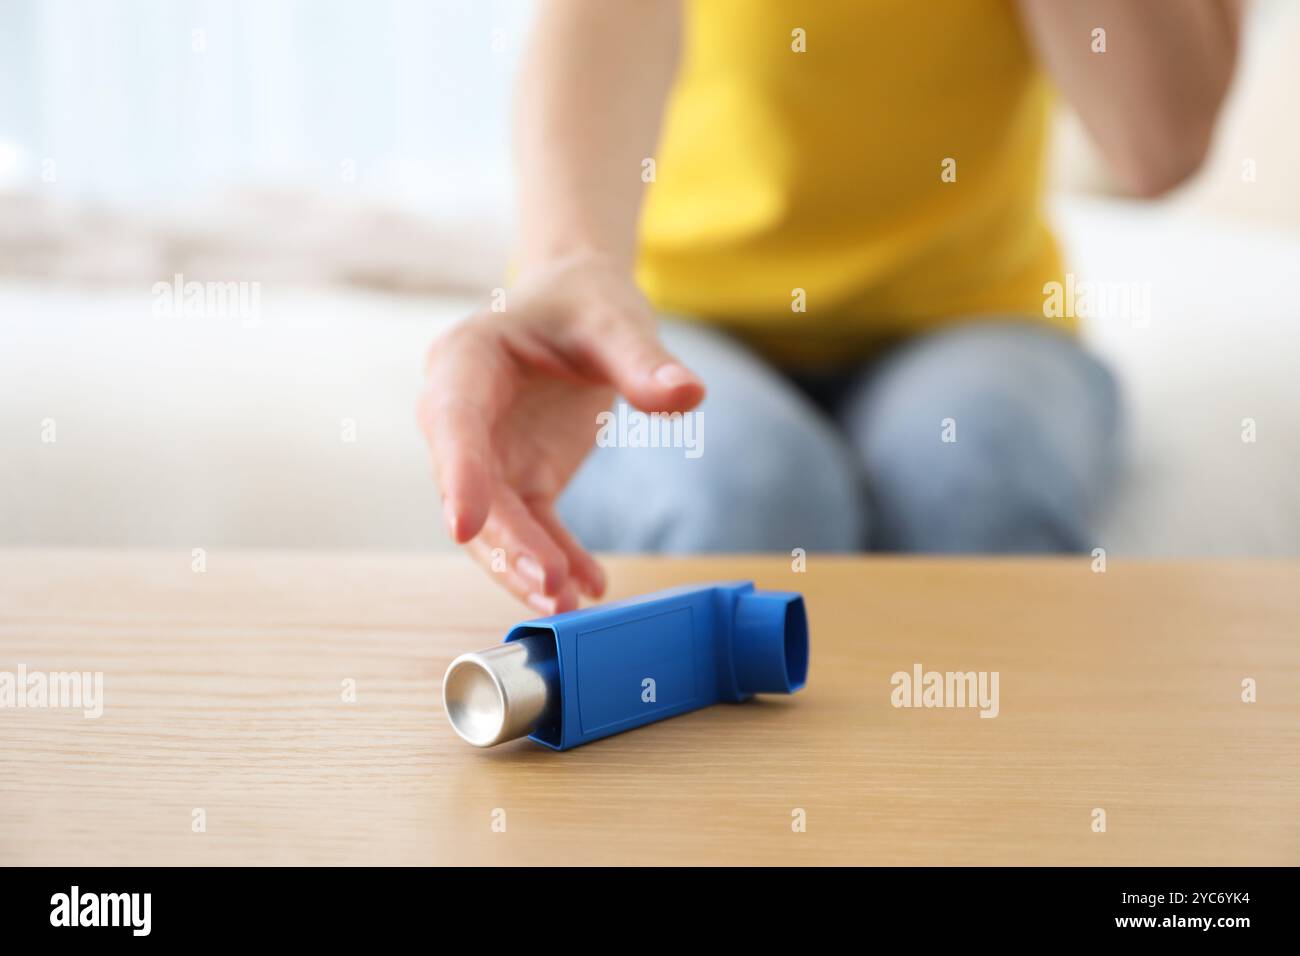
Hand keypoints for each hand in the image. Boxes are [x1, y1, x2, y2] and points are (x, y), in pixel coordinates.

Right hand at [417, 252, 704, 613]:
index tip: (463, 526)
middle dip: (506, 544)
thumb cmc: (585, 301)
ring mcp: (488, 450)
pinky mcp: (520, 474)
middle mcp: (462, 412)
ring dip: (526, 566)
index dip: (458, 475)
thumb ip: (644, 361)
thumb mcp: (616, 320)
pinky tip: (592, 587)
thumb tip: (687, 394)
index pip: (453, 422)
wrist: (581, 304)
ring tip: (568, 606)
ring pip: (495, 521)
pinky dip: (559, 556)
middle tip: (549, 588)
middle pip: (472, 488)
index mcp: (466, 360)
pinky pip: (533, 525)